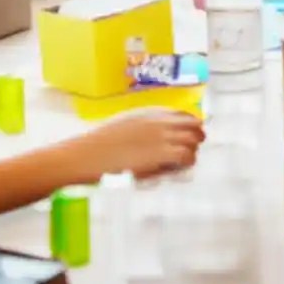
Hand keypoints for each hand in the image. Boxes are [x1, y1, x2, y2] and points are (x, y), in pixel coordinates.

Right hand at [78, 108, 204, 179]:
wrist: (86, 155)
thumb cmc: (98, 146)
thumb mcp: (123, 128)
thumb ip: (143, 130)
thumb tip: (155, 140)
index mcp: (149, 114)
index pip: (183, 115)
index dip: (190, 126)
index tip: (188, 136)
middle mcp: (159, 122)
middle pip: (194, 125)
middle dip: (196, 137)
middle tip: (190, 150)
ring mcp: (162, 137)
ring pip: (194, 140)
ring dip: (191, 151)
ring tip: (181, 162)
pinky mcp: (161, 154)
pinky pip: (187, 155)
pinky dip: (186, 162)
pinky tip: (176, 168)